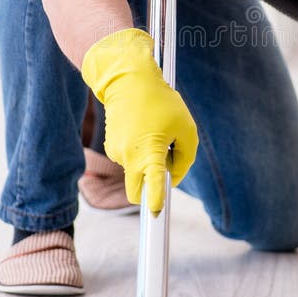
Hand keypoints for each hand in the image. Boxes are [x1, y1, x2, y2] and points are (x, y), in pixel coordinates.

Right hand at [82, 28, 197, 213]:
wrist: (128, 79)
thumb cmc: (162, 102)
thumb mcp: (186, 129)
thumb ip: (185, 158)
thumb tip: (173, 178)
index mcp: (148, 153)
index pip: (152, 187)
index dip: (155, 203)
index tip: (156, 217)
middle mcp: (128, 157)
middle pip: (136, 191)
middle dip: (148, 191)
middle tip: (165, 171)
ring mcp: (116, 153)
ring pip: (136, 171)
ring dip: (147, 163)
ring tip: (157, 132)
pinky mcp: (111, 146)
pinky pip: (130, 158)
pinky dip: (139, 152)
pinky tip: (144, 128)